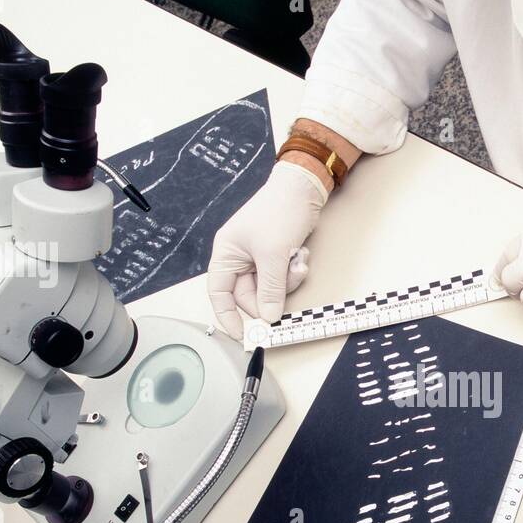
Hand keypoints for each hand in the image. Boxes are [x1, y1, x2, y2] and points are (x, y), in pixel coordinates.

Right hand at [207, 161, 327, 339]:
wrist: (304, 188)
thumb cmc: (279, 211)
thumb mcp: (273, 255)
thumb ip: (270, 290)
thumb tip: (268, 318)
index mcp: (226, 254)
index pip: (219, 293)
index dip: (228, 316)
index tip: (242, 335)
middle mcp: (239, 257)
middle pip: (250, 295)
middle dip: (273, 292)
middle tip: (289, 279)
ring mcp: (258, 257)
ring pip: (270, 288)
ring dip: (288, 281)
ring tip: (298, 261)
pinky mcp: (276, 256)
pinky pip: (282, 278)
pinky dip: (294, 270)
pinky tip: (301, 254)